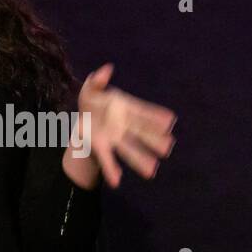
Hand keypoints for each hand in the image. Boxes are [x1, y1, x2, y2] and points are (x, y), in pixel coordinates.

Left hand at [62, 63, 175, 189]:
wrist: (81, 120)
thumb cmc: (92, 101)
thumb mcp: (91, 89)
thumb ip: (98, 81)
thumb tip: (106, 69)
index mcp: (125, 108)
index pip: (142, 112)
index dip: (155, 116)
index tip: (170, 120)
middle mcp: (124, 125)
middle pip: (141, 133)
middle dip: (153, 140)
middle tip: (169, 148)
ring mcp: (115, 139)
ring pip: (129, 149)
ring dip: (139, 160)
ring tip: (151, 172)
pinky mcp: (102, 148)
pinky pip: (108, 160)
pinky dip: (112, 170)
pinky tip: (116, 182)